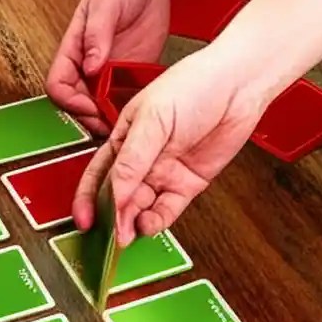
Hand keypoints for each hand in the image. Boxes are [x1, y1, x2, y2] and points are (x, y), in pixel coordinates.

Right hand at [47, 0, 175, 134]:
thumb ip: (96, 38)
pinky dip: (133, 107)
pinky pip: (129, 98)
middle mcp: (90, 66)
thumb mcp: (104, 7)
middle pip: (80, 104)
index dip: (71, 102)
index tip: (89, 107)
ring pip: (104, 107)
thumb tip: (90, 67)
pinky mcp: (132, 73)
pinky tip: (142, 108)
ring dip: (113, 117)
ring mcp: (111, 72)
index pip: (59, 87)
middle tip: (110, 123)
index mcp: (74, 51)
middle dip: (92, 118)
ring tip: (127, 121)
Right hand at [73, 49, 267, 244]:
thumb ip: (132, 159)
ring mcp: (164, 172)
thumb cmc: (194, 85)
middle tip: (111, 235)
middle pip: (119, 196)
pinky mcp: (187, 184)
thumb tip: (115, 192)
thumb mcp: (154, 119)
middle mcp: (142, 158)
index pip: (99, 174)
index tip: (84, 220)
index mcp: (125, 138)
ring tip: (130, 233)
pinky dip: (158, 221)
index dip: (88, 199)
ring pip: (142, 207)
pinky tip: (150, 225)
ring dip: (133, 223)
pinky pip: (167, 209)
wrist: (238, 86)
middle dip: (113, 217)